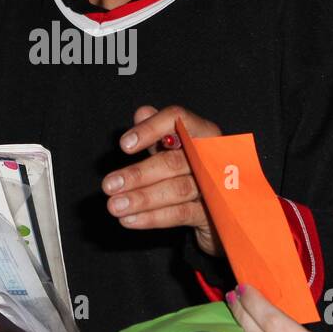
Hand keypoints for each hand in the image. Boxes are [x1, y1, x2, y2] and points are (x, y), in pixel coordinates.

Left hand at [101, 105, 222, 254]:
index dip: (150, 129)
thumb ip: (159, 132)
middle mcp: (212, 155)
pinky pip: (180, 213)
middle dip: (138, 174)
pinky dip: (153, 217)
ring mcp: (216, 185)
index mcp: (204, 132)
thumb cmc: (194, 171)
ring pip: (176, 189)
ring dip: (141, 198)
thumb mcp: (176, 148)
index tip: (124, 145)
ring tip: (115, 205)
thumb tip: (142, 112)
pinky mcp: (214, 213)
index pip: (178, 120)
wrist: (222, 208)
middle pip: (174, 161)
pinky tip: (131, 219)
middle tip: (109, 185)